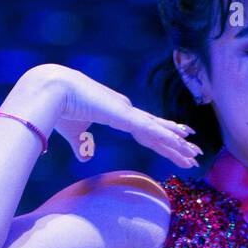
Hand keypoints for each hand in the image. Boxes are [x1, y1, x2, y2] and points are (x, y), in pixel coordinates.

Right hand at [31, 63, 201, 166]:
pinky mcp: (123, 114)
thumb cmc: (60, 109)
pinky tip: (181, 141)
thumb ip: (81, 145)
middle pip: (157, 132)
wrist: (51, 90)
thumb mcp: (74, 134)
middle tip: (196, 153)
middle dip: (177, 144)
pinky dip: (166, 135)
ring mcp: (126, 111)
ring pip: (158, 131)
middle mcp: (126, 111)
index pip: (145, 132)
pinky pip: (149, 128)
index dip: (162, 140)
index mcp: (118, 115)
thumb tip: (84, 157)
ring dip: (178, 143)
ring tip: (195, 153)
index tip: (177, 147)